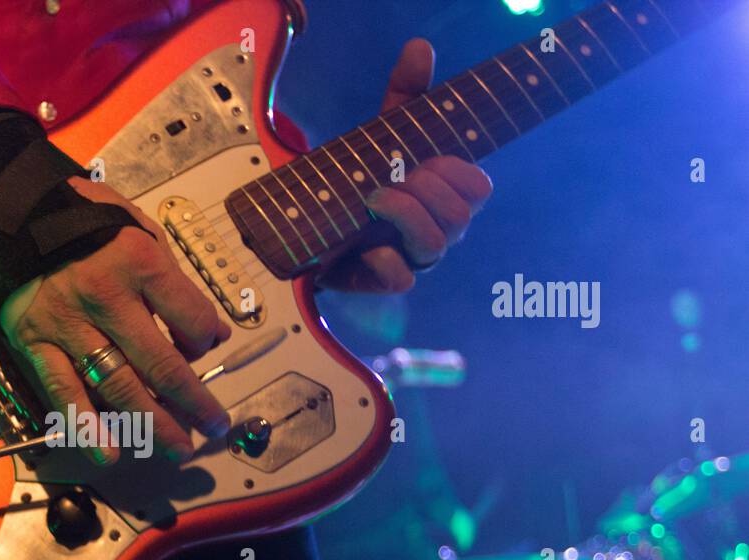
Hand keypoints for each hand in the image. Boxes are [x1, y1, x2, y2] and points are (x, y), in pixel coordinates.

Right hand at [0, 177, 232, 464]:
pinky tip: (108, 453)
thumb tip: (211, 334)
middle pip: (161, 364)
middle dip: (194, 402)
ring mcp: (69, 325)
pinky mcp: (36, 342)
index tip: (207, 348)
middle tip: (214, 427)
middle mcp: (106, 298)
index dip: (207, 340)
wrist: (16, 210)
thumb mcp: (141, 231)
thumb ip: (174, 283)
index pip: (189, 319)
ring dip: (152, 424)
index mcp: (140, 263)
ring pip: (118, 386)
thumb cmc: (87, 221)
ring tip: (178, 446)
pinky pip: (63, 390)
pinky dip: (86, 426)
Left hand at [321, 39, 494, 293]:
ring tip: (374, 199)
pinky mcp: (379, 280)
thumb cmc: (362, 177)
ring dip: (407, 216)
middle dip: (429, 189)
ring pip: (436, 245)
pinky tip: (368, 248)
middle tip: (395, 177)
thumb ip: (404, 94)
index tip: (428, 158)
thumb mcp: (382, 135)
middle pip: (460, 216)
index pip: (477, 188)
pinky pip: (401, 280)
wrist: (313, 222)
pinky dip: (387, 263)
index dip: (459, 172)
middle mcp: (434, 230)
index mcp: (442, 195)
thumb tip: (419, 47)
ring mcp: (409, 258)